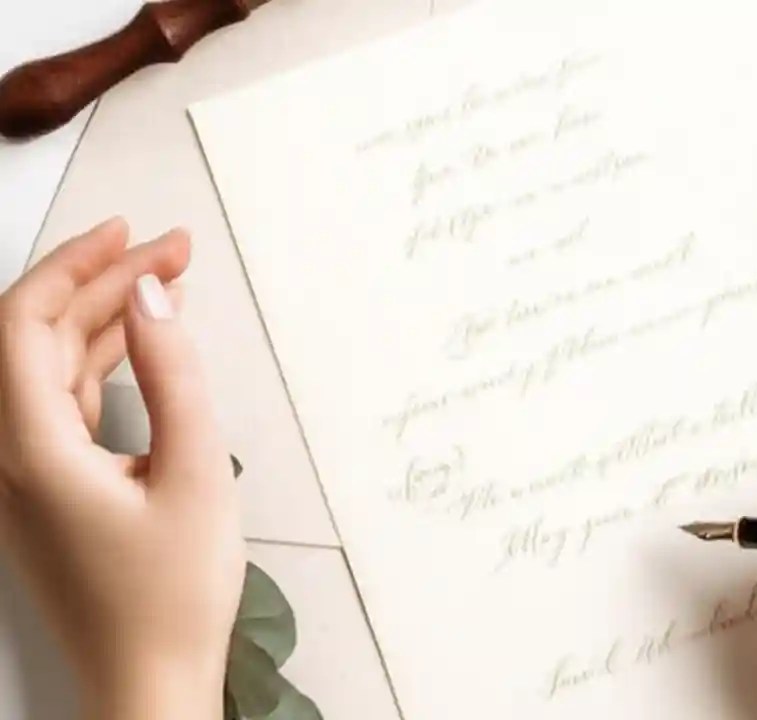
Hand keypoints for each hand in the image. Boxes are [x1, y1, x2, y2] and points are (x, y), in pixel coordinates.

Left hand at [0, 218, 242, 719]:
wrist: (149, 683)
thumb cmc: (171, 598)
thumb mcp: (196, 474)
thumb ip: (175, 375)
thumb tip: (153, 297)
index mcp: (28, 451)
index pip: (25, 323)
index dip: (76, 264)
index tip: (130, 233)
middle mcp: (8, 458)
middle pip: (36, 338)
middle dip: (103, 284)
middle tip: (169, 251)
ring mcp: (22, 477)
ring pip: (49, 369)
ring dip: (106, 321)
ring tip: (168, 283)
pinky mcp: (47, 492)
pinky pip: (62, 405)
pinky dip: (103, 366)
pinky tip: (146, 346)